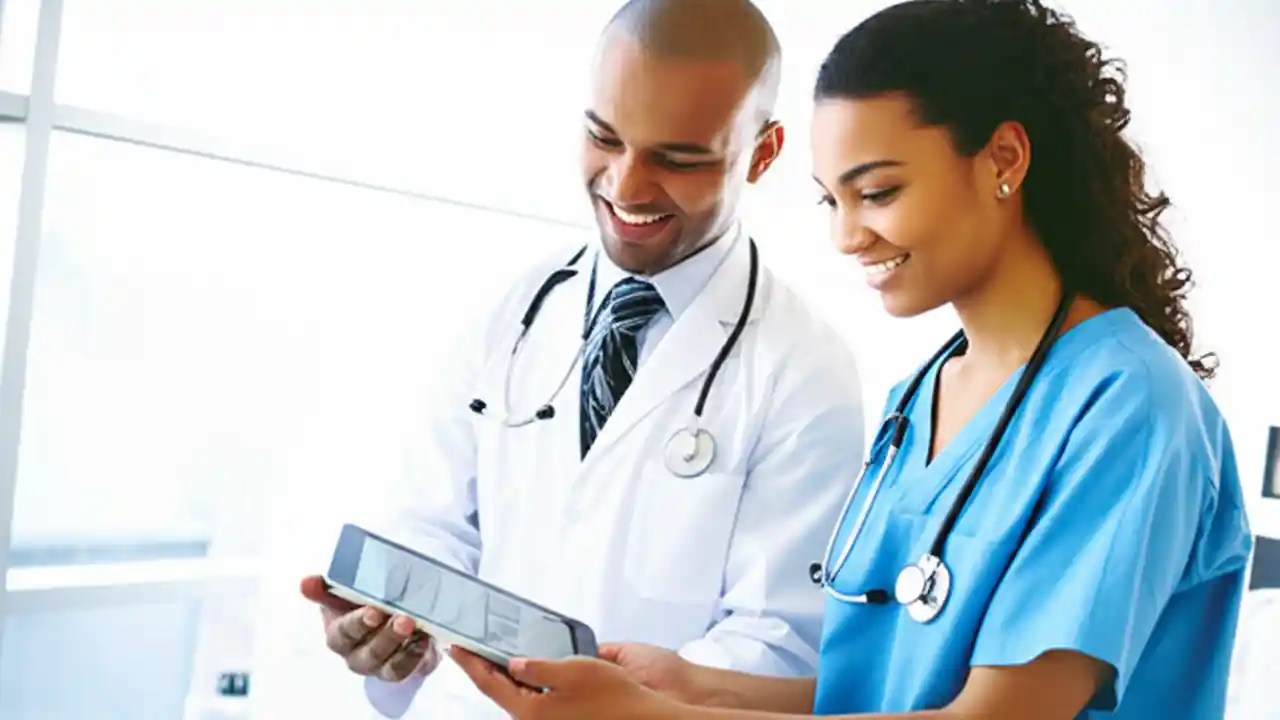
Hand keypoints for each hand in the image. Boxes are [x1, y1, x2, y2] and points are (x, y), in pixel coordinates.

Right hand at [299, 575, 439, 682]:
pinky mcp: (403, 669)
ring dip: (406, 649)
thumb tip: (305, 583)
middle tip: (404, 619)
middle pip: (369, 653)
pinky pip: (409, 670)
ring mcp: (381, 666)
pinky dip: (418, 656)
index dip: (358, 624)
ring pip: (391, 666)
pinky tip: (426, 639)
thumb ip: (326, 589)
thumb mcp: (344, 593)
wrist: (387, 616)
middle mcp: (357, 656)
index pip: (344, 634)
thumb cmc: (360, 603)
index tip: (374, 611)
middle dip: (387, 637)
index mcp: (339, 635)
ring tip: (417, 629)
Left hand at [450, 647, 693, 719]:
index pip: (489, 683)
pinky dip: (524, 683)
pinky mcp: (560, 719)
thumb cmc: (614, 698)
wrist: (643, 719)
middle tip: (469, 646)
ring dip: (505, 675)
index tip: (454, 647)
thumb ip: (538, 667)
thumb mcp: (574, 671)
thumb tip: (513, 663)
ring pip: (516, 697)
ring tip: (494, 652)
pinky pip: (532, 700)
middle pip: (500, 691)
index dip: (470, 663)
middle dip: (484, 668)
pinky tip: (528, 669)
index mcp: (531, 711)